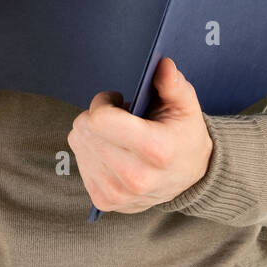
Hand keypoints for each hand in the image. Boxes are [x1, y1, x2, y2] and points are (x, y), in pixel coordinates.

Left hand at [67, 57, 213, 213]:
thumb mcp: (187, 107)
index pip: (100, 120)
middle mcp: (135, 177)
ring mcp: (117, 192)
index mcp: (155, 150)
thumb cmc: (184, 136)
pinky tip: (112, 152)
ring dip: (92, 133)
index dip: (103, 102)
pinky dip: (91, 151)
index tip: (118, 100)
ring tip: (118, 136)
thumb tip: (162, 64)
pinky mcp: (103, 201)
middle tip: (119, 118)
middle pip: (84, 130)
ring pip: (78, 144)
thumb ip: (174, 84)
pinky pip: (78, 162)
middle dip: (96, 116)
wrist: (189, 179)